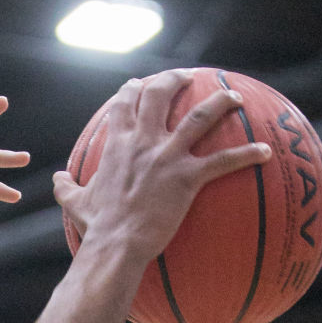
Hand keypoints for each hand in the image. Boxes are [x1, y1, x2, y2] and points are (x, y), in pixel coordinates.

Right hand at [53, 71, 268, 263]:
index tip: (141, 84)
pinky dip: (247, 154)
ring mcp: (167, 156)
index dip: (133, 89)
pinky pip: (224, 161)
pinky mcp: (188, 178)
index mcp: (118, 144)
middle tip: (189, 77)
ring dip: (221, 102)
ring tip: (236, 97)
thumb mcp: (75, 204)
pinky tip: (265, 152)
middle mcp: (144, 141)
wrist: (114, 245)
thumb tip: (56, 177)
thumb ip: (66, 187)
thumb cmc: (96, 228)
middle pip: (161, 94)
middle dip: (175, 79)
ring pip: (201, 116)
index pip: (124, 102)